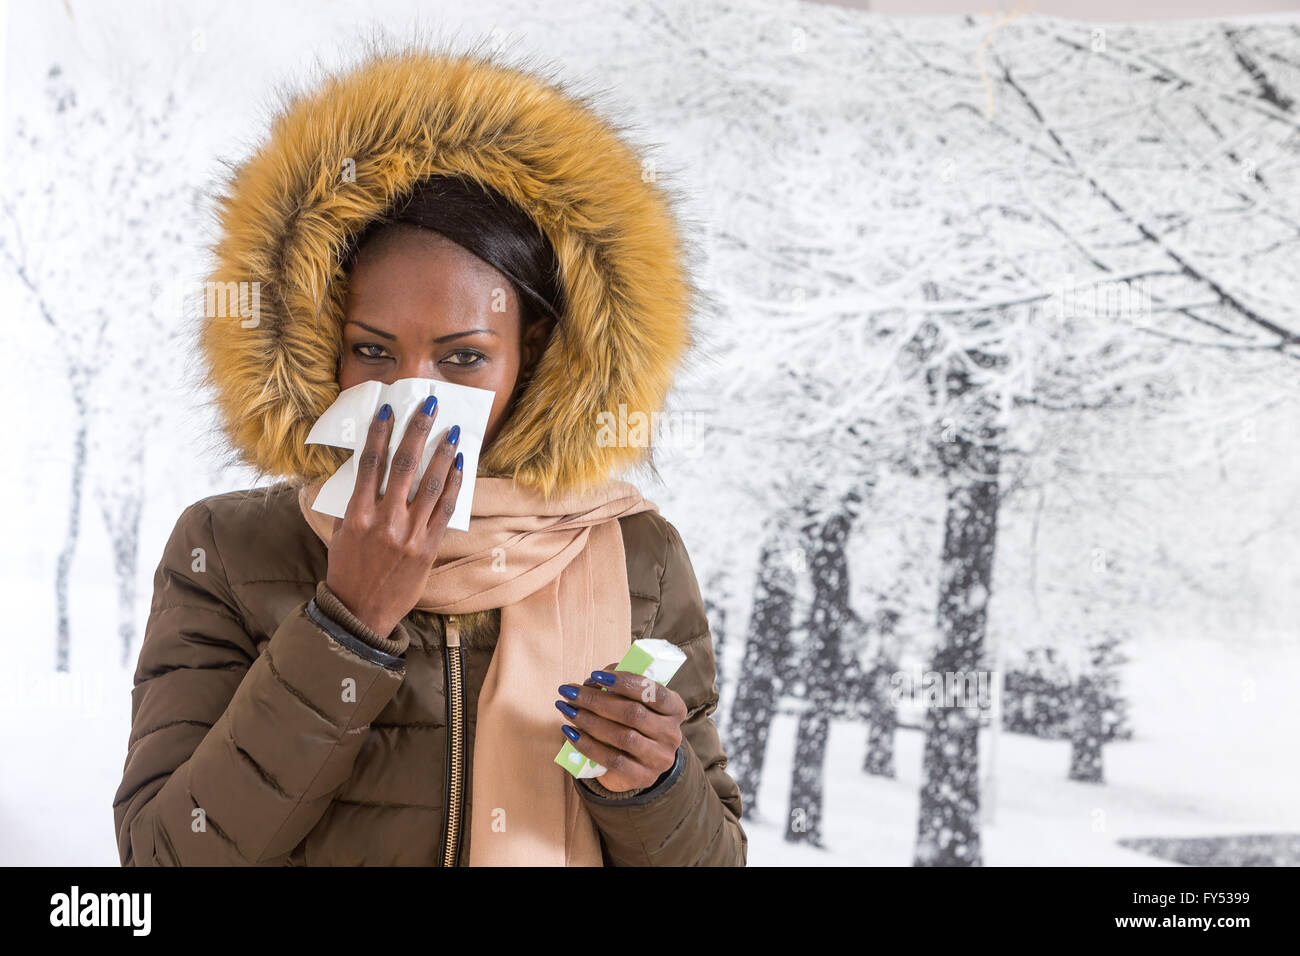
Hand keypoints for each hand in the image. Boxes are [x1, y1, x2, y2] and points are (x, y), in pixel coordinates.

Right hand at [324, 395, 462, 637]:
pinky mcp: (428, 548)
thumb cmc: (347, 569)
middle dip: (418, 430)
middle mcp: (384, 520)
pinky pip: (445, 509)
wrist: (361, 612)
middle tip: (430, 405)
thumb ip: (349, 502)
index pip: (370, 463)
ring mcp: (409, 534)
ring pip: (430, 484)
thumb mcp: (338, 534)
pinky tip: (460, 466)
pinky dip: (454, 485)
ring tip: (452, 431)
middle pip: (404, 465)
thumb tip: (361, 471)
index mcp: (356, 514)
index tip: (389, 409)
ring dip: (443, 453)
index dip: (380, 433)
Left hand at [555, 662, 686, 792]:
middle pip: (633, 713)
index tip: (595, 675)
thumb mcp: (637, 702)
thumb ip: (620, 686)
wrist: (640, 762)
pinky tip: (571, 733)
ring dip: (589, 720)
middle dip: (596, 700)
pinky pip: (612, 760)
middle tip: (570, 691)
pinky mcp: (642, 776)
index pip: (652, 692)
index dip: (624, 681)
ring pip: (622, 736)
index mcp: (675, 708)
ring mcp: (659, 758)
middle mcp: (671, 734)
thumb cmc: (635, 723)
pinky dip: (587, 745)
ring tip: (567, 709)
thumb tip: (592, 682)